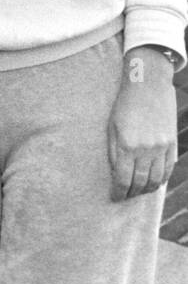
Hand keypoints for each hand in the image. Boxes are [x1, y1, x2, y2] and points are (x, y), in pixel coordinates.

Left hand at [107, 49, 177, 200]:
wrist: (148, 86)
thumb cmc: (124, 106)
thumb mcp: (112, 127)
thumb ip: (114, 152)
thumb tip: (116, 174)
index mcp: (127, 145)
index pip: (123, 179)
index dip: (118, 192)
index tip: (114, 197)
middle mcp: (146, 149)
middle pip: (140, 183)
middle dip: (131, 193)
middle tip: (125, 196)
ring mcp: (162, 148)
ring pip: (156, 179)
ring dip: (146, 189)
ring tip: (138, 191)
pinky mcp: (172, 144)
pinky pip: (168, 169)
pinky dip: (160, 179)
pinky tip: (153, 182)